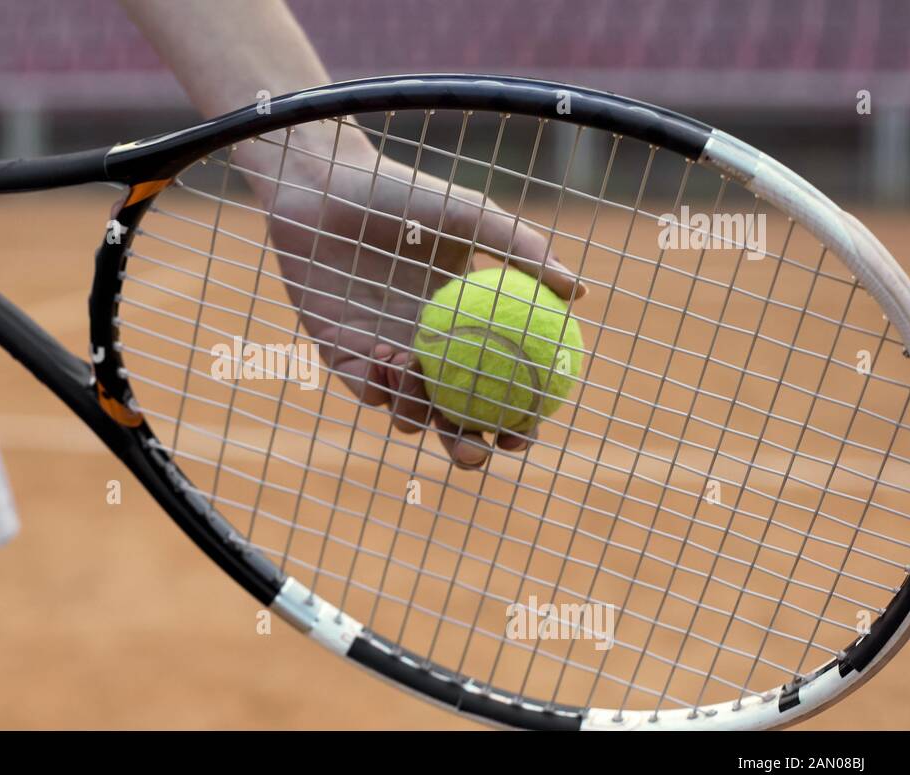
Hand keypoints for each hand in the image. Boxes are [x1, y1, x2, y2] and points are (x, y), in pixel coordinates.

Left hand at [239, 123, 583, 468]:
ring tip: (423, 382)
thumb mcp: (471, 216)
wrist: (330, 185)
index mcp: (466, 326)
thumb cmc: (403, 192)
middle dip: (465, 449)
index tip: (526, 435)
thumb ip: (524, 251)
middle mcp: (427, 348)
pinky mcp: (339, 350)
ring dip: (417, 415)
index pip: (497, 386)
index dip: (513, 419)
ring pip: (405, 410)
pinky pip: (363, 386)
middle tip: (475, 454)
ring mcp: (382, 352)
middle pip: (451, 417)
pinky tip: (391, 363)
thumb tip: (579, 292)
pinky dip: (378, 389)